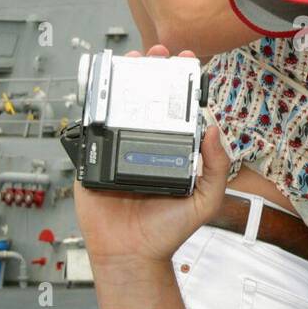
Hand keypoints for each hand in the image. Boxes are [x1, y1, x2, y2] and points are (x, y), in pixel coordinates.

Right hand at [73, 45, 228, 273]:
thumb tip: (215, 129)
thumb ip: (218, 166)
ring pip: (118, 107)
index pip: (176, 108)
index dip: (180, 83)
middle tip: (157, 53)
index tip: (186, 60)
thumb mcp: (206, 199)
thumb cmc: (168, 231)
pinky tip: (99, 87)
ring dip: (122, 80)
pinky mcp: (92, 160)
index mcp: (169, 149)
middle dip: (152, 72)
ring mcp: (116, 150)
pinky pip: (90, 129)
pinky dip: (91, 106)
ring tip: (131, 61)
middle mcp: (143, 144)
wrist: (132, 255)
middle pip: (146, 100)